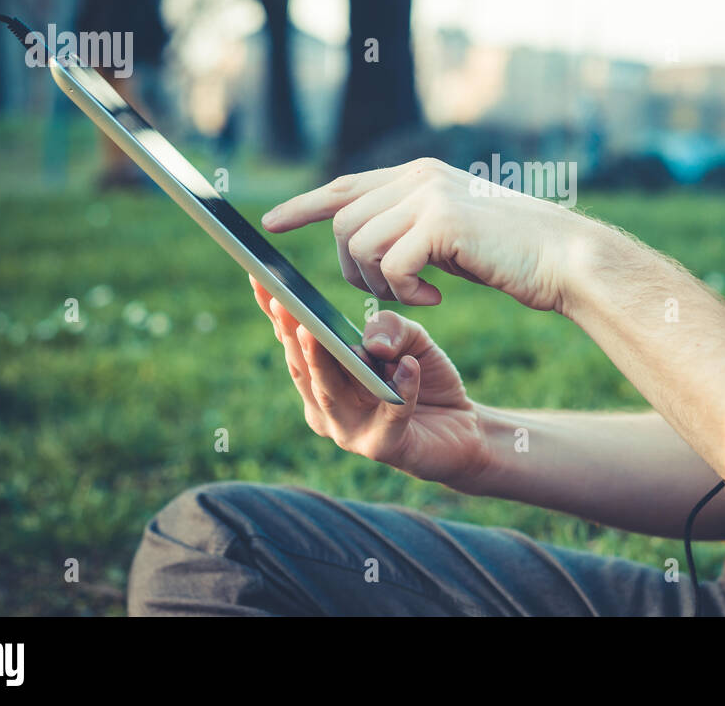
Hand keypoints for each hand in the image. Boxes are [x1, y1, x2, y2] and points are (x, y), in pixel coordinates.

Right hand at [250, 275, 488, 488]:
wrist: (464, 427)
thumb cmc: (427, 379)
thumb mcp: (413, 340)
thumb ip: (392, 329)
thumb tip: (371, 340)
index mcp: (325, 376)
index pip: (295, 341)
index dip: (276, 313)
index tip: (260, 277)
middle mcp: (327, 406)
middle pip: (303, 367)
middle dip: (290, 332)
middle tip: (280, 299)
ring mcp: (350, 431)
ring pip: (329, 393)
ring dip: (321, 362)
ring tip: (315, 331)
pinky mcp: (383, 447)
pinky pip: (390, 414)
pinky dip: (401, 389)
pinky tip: (409, 365)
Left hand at [260, 157, 583, 312]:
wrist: (565, 257)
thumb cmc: (513, 254)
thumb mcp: (451, 234)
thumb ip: (410, 228)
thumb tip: (364, 243)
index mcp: (418, 175)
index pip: (345, 186)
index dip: (304, 204)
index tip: (270, 223)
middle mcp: (418, 176)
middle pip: (343, 223)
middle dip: (352, 270)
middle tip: (387, 294)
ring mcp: (429, 194)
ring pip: (360, 245)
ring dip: (379, 284)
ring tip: (417, 296)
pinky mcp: (442, 221)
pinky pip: (391, 265)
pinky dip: (406, 292)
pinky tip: (436, 299)